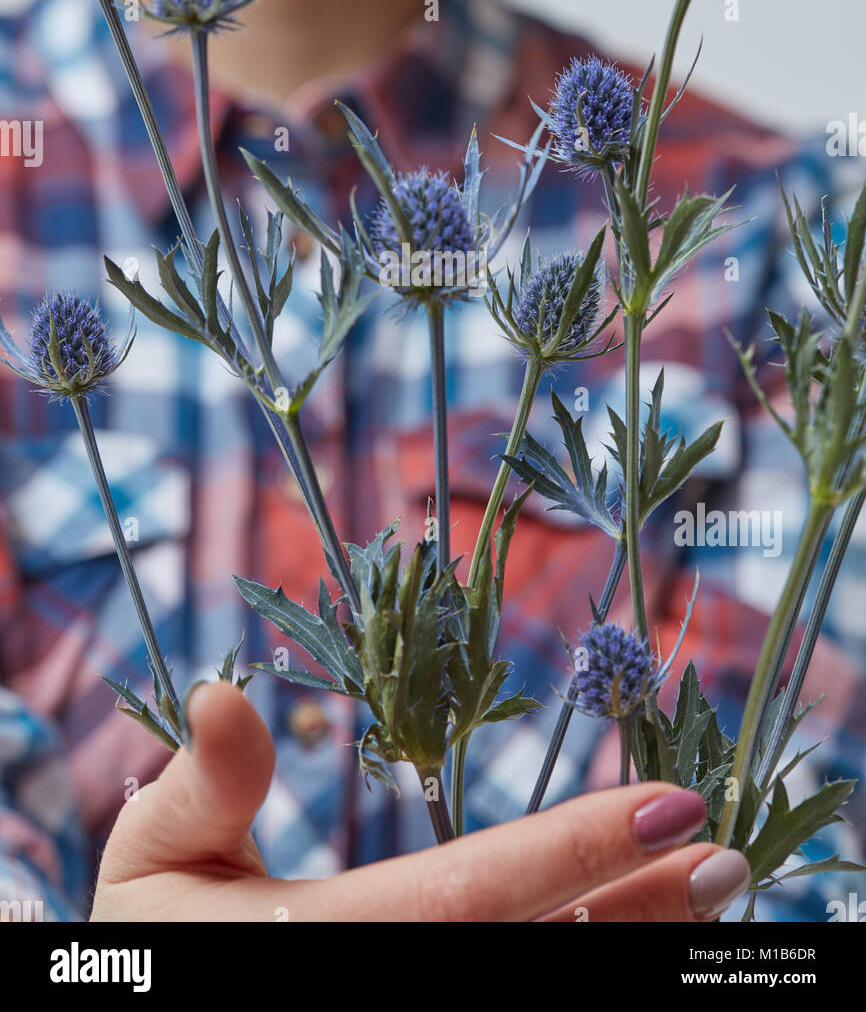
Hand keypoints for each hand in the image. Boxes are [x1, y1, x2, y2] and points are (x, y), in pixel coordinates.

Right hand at [90, 682, 750, 922]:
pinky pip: (524, 995)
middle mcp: (389, 986)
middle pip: (539, 954)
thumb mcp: (153, 867)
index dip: (575, 849)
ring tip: (707, 888)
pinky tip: (630, 930)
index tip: (669, 805)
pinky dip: (588, 963)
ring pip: (545, 986)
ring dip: (634, 941)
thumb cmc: (159, 951)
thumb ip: (205, 786)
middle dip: (639, 908)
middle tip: (726, 856)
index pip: (473, 893)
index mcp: (331, 940)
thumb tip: (224, 690)